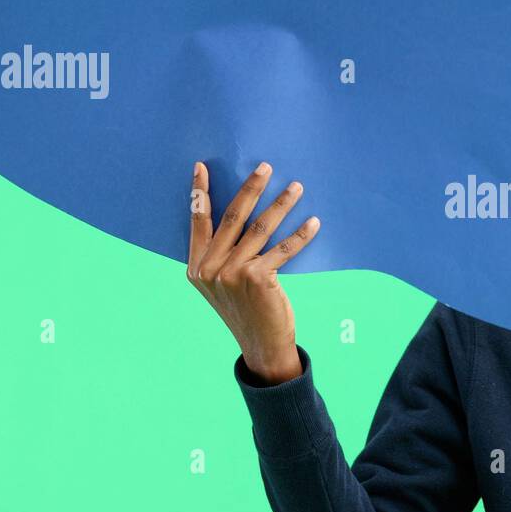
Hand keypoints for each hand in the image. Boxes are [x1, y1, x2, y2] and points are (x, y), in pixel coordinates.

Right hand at [186, 161, 320, 383]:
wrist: (260, 345)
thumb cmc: (244, 310)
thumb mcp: (221, 284)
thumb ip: (220, 256)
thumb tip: (237, 217)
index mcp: (197, 266)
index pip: (198, 221)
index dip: (199, 192)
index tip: (201, 166)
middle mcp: (211, 268)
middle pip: (233, 217)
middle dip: (251, 188)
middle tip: (265, 166)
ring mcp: (233, 273)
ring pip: (260, 228)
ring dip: (281, 204)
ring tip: (296, 187)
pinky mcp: (258, 278)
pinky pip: (283, 249)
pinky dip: (301, 234)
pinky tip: (313, 222)